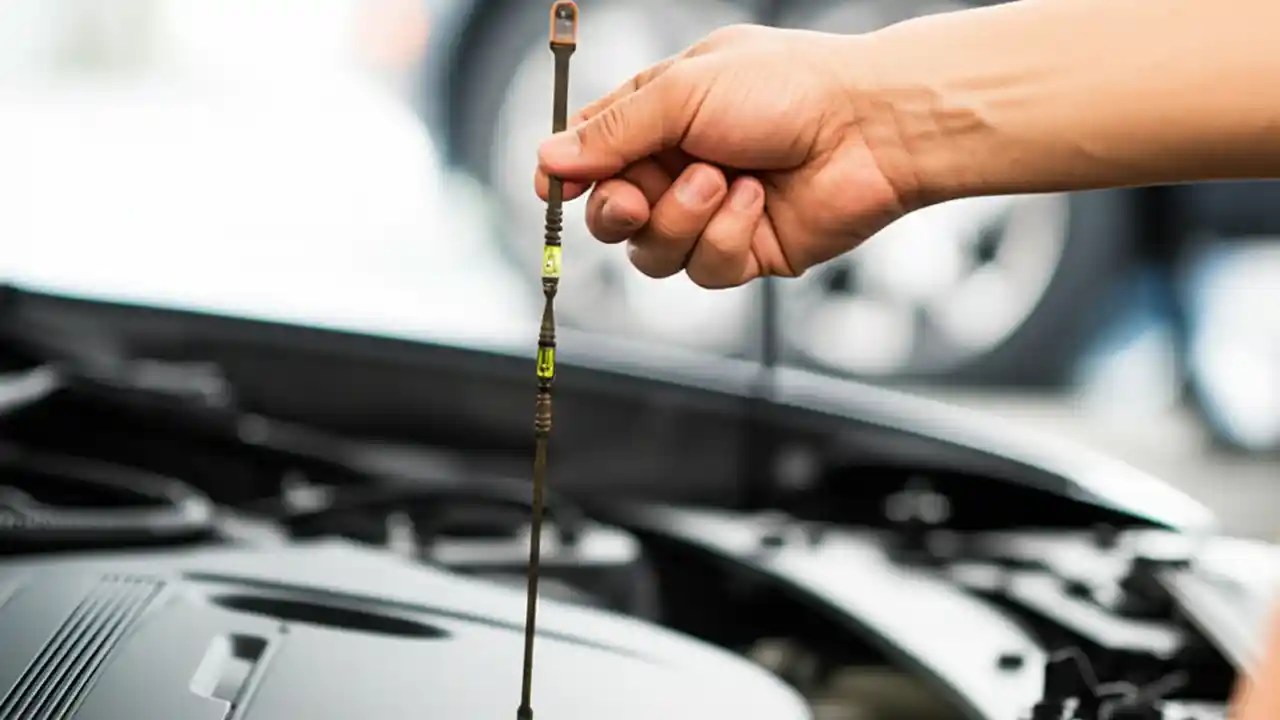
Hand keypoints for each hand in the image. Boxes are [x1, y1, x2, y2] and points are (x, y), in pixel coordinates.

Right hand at [533, 24, 916, 288]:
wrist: (869, 127)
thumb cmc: (787, 88)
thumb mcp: (683, 92)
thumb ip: (613, 133)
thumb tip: (548, 159)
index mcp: (661, 116)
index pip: (591, 154)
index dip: (568, 176)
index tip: (554, 189)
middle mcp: (680, 167)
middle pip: (612, 217)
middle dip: (619, 210)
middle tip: (640, 194)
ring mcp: (712, 214)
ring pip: (653, 253)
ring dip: (681, 219)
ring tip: (723, 180)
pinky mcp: (745, 252)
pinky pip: (705, 268)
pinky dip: (727, 234)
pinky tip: (758, 200)